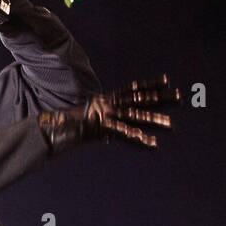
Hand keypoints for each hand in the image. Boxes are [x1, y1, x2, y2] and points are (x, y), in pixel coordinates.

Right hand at [38, 76, 180, 153]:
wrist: (45, 128)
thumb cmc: (61, 127)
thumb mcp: (84, 123)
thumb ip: (99, 126)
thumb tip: (106, 133)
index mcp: (103, 101)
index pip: (131, 91)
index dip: (149, 85)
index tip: (167, 81)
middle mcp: (106, 104)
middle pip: (138, 100)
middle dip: (160, 99)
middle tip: (180, 97)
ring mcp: (103, 115)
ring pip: (134, 117)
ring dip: (154, 122)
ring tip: (172, 126)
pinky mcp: (99, 127)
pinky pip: (122, 134)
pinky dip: (138, 140)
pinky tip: (152, 145)